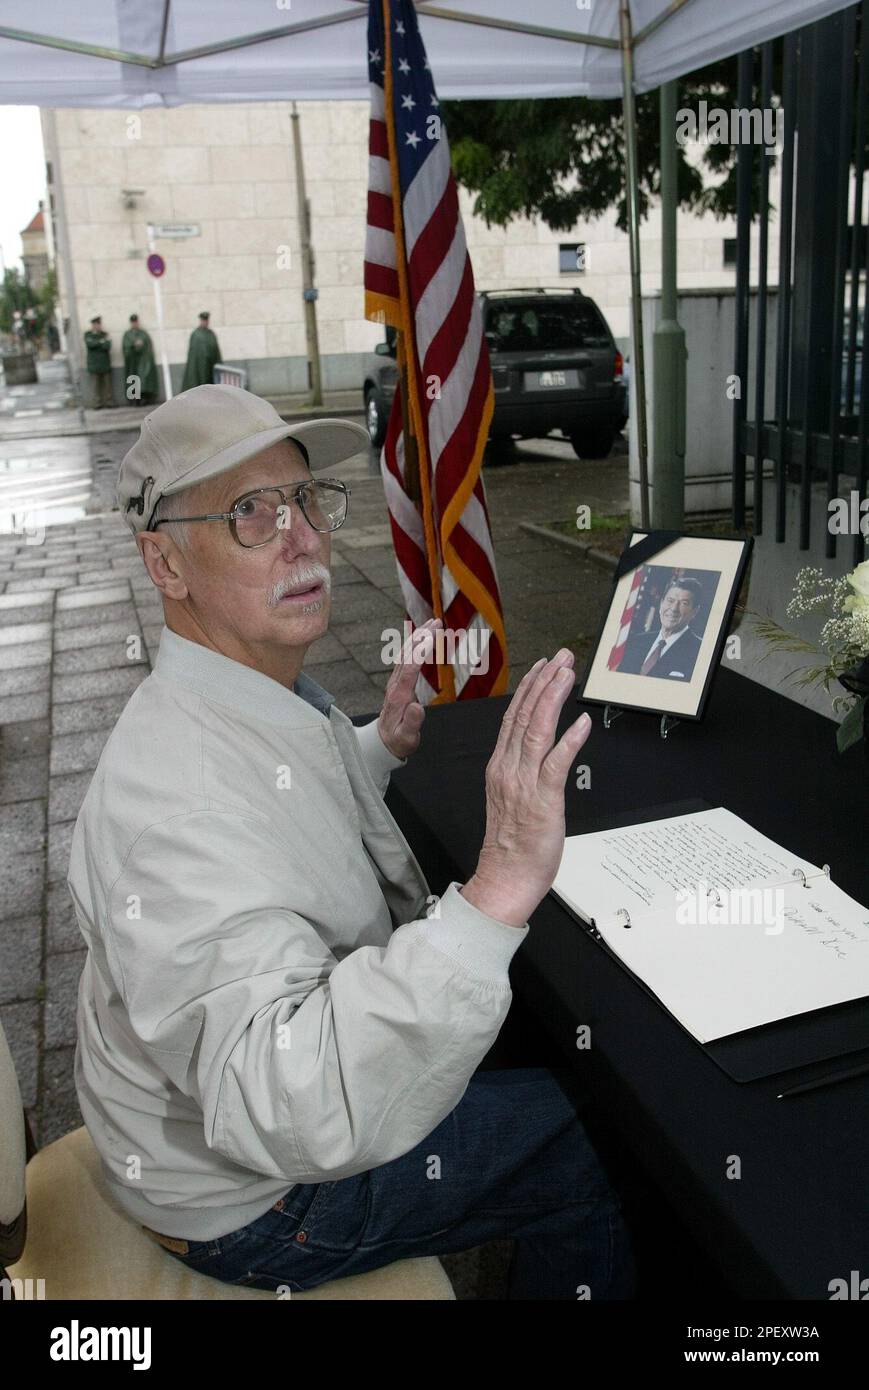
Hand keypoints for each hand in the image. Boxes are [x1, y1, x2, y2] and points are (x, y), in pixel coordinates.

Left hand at [377, 617, 442, 759]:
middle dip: (422, 637)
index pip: (410, 668)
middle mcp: (395, 685)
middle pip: (408, 655)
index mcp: (400, 696)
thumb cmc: (399, 740)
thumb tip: (418, 707)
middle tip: (437, 622)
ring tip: (432, 622)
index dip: (421, 651)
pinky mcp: (397, 681)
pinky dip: (414, 644)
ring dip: (419, 636)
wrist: (383, 741)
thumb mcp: (407, 737)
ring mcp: (395, 682)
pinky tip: (421, 635)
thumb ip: (413, 723)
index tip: (431, 637)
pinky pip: (406, 658)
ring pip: (406, 654)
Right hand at [460, 650, 591, 927]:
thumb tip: (540, 752)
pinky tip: (581, 723)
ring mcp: (524, 783)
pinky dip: (569, 741)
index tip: (544, 666)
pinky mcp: (542, 800)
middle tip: (562, 657)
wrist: (505, 877)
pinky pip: (556, 764)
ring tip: (567, 674)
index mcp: (501, 766)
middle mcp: (509, 768)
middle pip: (525, 715)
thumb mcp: (511, 798)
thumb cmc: (512, 844)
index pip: (514, 717)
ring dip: (553, 699)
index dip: (531, 688)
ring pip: (537, 730)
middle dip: (545, 682)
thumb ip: (521, 771)